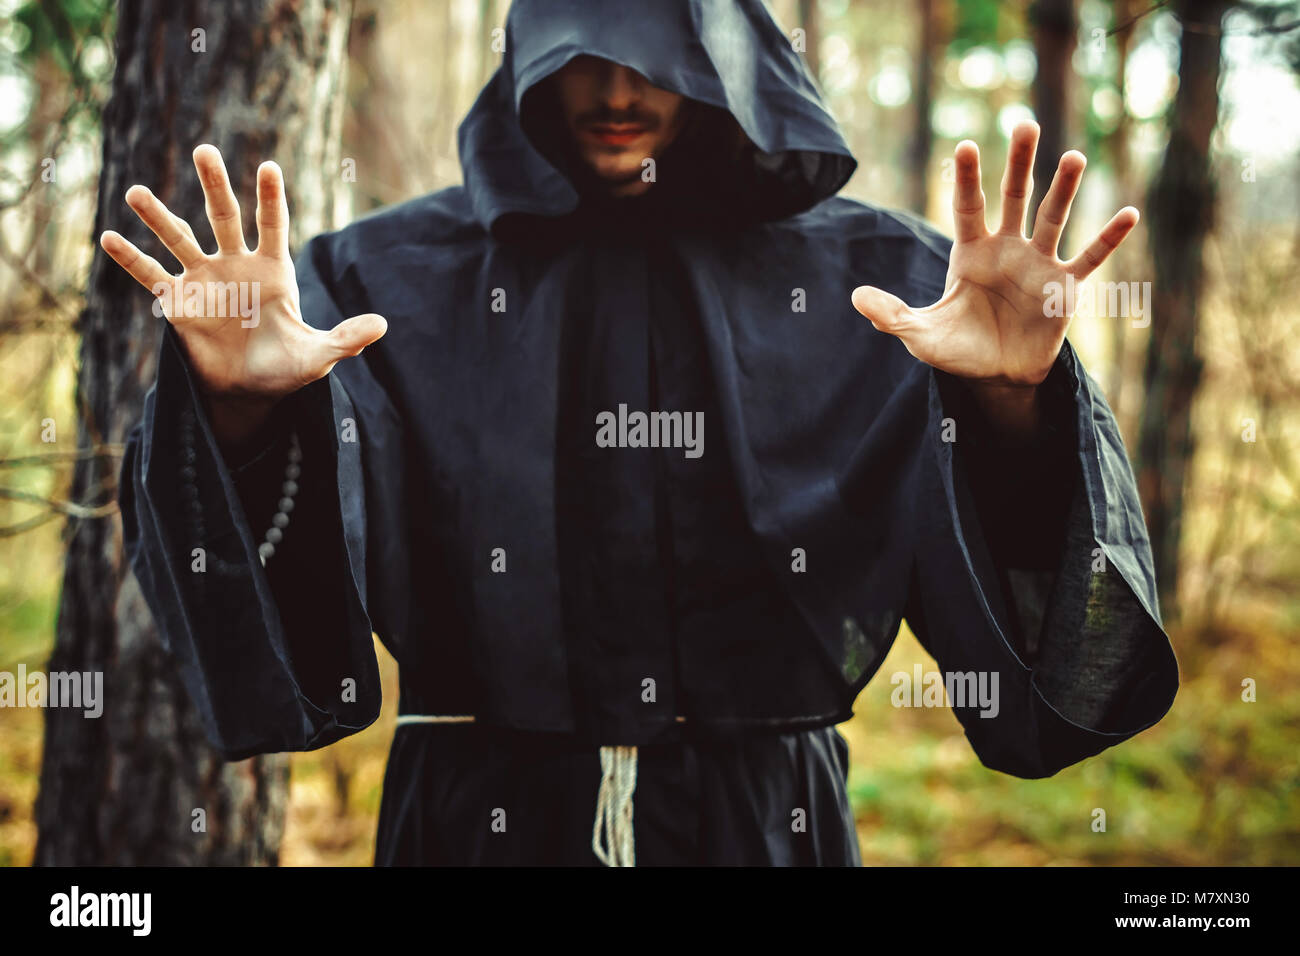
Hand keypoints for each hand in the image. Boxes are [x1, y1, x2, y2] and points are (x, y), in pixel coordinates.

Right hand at [100, 145, 385, 444]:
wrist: (250, 389)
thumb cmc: (288, 367)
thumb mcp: (320, 355)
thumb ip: (346, 338)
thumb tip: (383, 326)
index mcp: (273, 271)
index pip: (273, 225)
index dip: (271, 198)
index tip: (269, 166)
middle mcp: (236, 265)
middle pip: (224, 217)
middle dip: (215, 185)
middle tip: (205, 150)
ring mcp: (204, 279)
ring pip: (180, 239)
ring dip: (159, 216)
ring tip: (136, 192)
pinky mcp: (177, 302)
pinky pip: (151, 275)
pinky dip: (131, 259)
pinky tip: (107, 237)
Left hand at [850, 121, 1136, 436]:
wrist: (997, 376)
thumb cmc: (958, 349)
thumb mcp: (920, 334)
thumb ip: (892, 315)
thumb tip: (856, 297)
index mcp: (970, 252)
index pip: (968, 207)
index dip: (968, 179)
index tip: (967, 145)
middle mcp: (1007, 248)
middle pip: (1013, 198)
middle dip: (1018, 163)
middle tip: (1024, 124)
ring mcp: (1038, 263)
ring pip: (1053, 217)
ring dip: (1064, 188)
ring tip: (1073, 156)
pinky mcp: (1064, 287)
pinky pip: (1089, 258)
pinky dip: (1107, 239)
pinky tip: (1128, 214)